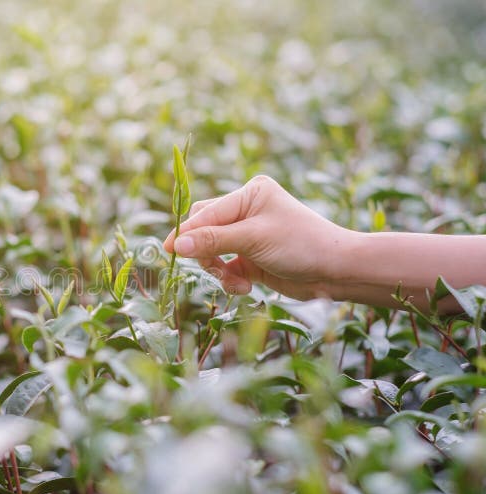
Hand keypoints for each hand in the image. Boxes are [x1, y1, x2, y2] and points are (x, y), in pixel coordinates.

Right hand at [162, 175, 351, 299]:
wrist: (336, 272)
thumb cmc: (300, 245)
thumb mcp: (254, 239)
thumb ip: (213, 241)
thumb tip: (176, 245)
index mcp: (249, 194)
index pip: (206, 212)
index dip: (187, 232)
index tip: (170, 250)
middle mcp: (247, 211)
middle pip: (204, 230)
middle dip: (205, 253)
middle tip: (213, 269)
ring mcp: (248, 235)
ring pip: (211, 252)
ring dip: (218, 269)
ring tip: (235, 282)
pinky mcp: (251, 258)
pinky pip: (225, 267)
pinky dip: (230, 279)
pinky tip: (246, 287)